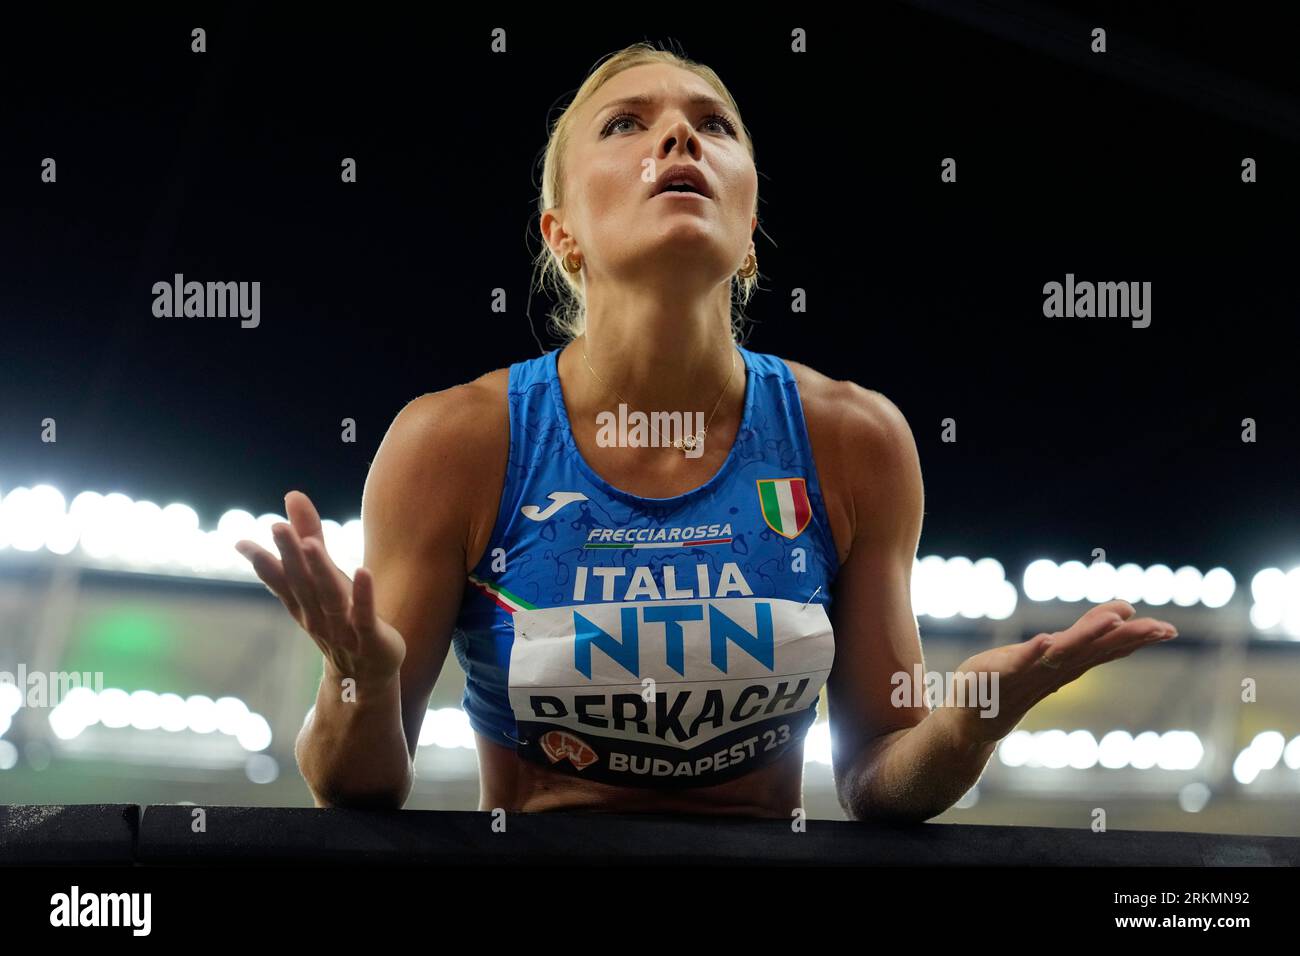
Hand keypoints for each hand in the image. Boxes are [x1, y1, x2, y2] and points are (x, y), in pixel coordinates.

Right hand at [234, 490, 405, 685]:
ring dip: (320, 570)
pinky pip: (365, 615)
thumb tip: (292, 494)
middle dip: (289, 555)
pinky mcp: (370, 638)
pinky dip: (364, 595)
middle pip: (301, 583)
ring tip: (312, 544)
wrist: (367, 675)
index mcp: (303, 604)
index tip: (240, 542)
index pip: (280, 581)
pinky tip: (363, 571)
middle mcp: (317, 616)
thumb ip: (309, 534)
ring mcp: (343, 629)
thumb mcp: (324, 577)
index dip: (262, 562)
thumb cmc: (342, 618)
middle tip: (276, 526)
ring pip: (329, 596)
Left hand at [943, 600, 1176, 744]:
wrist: (971, 718)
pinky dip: (1032, 653)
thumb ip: (1083, 634)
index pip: (1107, 648)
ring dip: (1086, 637)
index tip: (1170, 630)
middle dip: (1127, 638)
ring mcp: (1028, 672)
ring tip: (1112, 620)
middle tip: (1162, 628)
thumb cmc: (1013, 682)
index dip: (1137, 638)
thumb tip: (1122, 613)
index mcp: (1068, 663)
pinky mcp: (999, 675)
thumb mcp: (1051, 653)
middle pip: (1095, 650)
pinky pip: (1018, 663)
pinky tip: (1046, 640)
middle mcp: (1054, 669)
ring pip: (1063, 653)